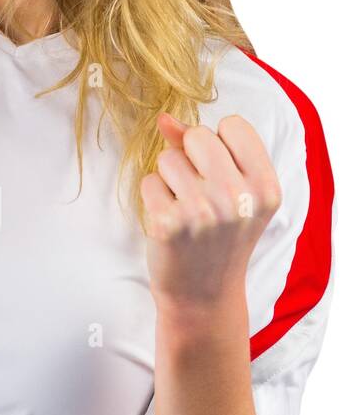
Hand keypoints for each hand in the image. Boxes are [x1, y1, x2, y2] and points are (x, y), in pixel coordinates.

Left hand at [140, 112, 282, 314]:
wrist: (203, 295)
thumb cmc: (218, 237)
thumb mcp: (233, 192)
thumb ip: (204, 148)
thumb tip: (165, 119)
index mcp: (266, 187)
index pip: (234, 125)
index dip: (220, 144)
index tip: (221, 173)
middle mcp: (239, 198)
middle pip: (199, 135)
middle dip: (191, 157)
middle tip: (200, 194)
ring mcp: (203, 211)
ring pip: (168, 157)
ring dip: (170, 179)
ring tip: (185, 211)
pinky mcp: (169, 224)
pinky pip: (149, 182)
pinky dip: (153, 198)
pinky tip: (169, 223)